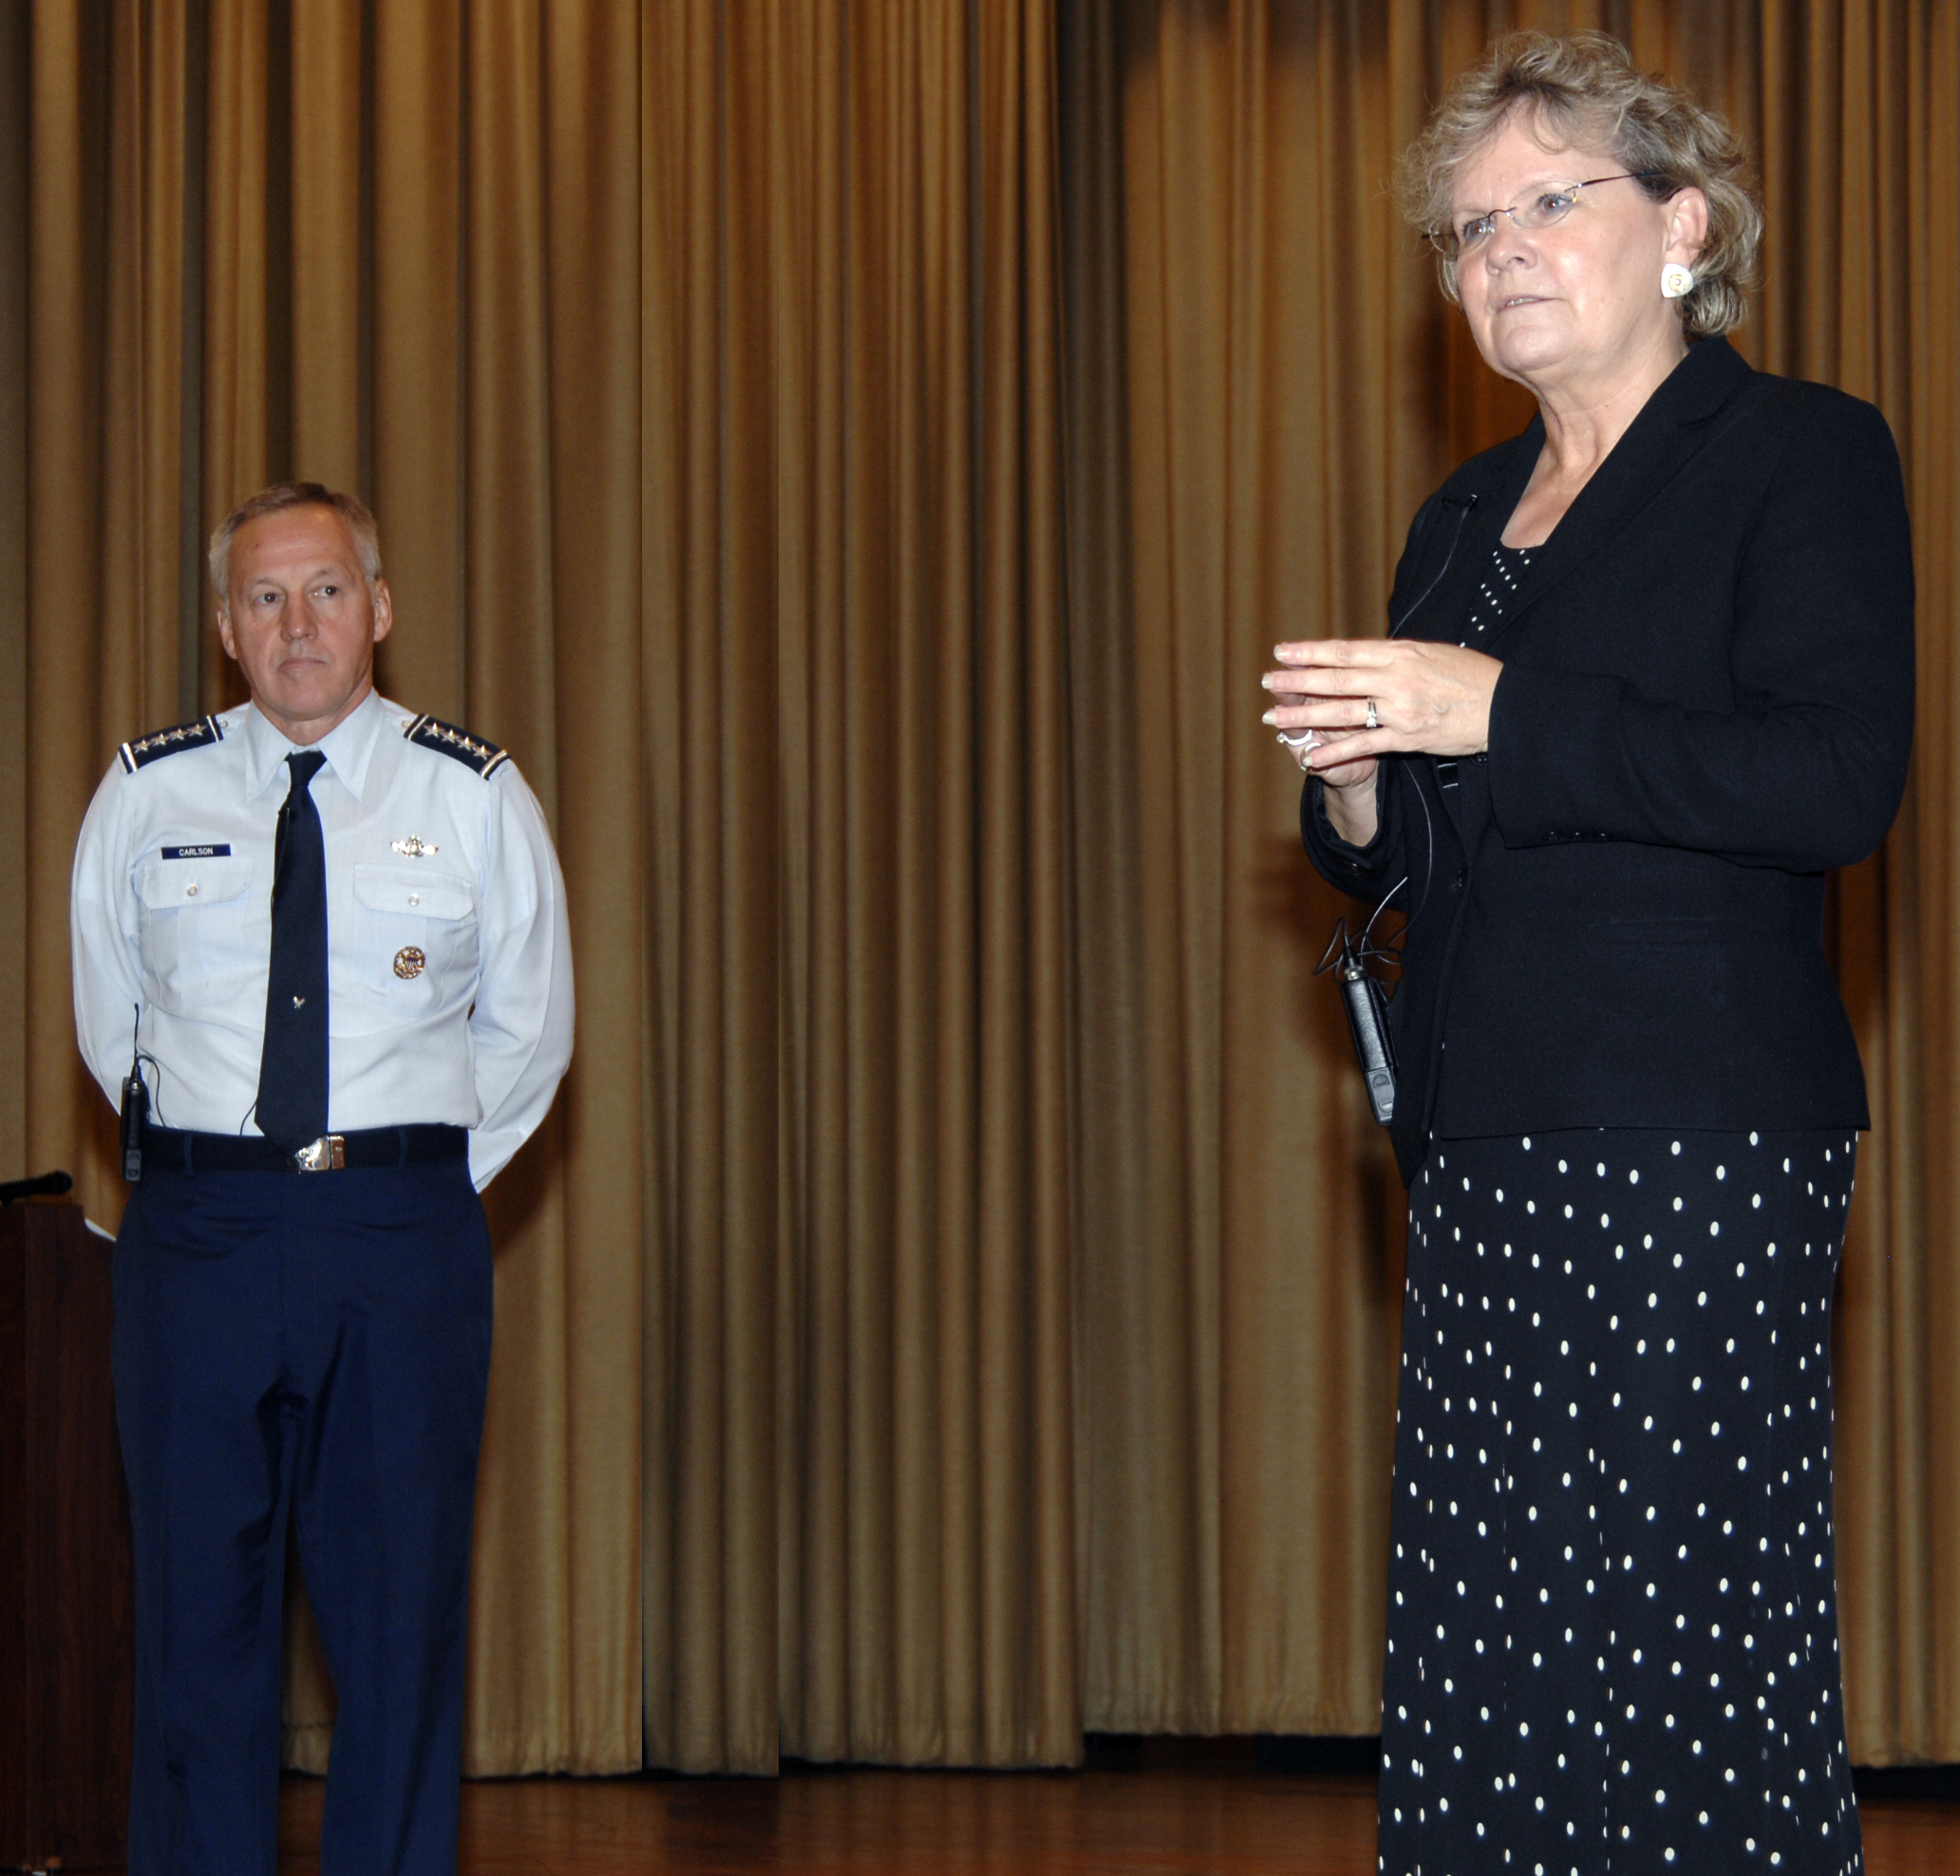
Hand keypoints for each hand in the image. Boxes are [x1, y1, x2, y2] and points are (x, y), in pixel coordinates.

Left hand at [1262, 638, 1501, 776]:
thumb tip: (1365, 655)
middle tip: (1268, 680)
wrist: (1505, 707)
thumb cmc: (1471, 676)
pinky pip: (1363, 745)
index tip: (1282, 651)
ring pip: (1342, 712)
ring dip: (1304, 715)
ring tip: (1274, 717)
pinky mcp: (1408, 738)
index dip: (1310, 652)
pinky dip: (1334, 751)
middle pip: (1336, 678)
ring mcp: (1400, 709)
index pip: (1345, 650)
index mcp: (1401, 652)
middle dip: (1297, 680)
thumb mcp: (1433, 654)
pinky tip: (1310, 756)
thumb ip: (1396, 657)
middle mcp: (1396, 678)